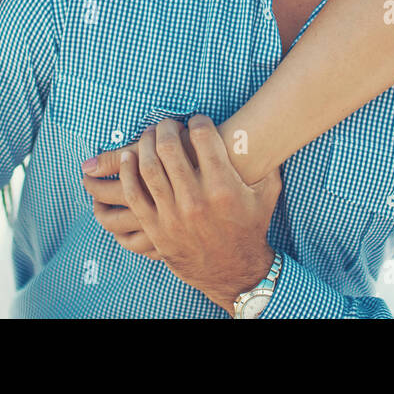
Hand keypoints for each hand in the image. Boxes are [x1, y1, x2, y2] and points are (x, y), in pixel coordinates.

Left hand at [87, 115, 282, 311]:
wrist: (236, 273)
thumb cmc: (251, 228)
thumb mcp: (266, 193)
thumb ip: (265, 161)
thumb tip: (259, 133)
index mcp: (223, 186)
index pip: (201, 136)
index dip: (197, 121)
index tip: (196, 121)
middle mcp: (195, 199)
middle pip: (170, 147)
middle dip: (166, 127)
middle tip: (167, 123)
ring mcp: (173, 215)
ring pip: (149, 167)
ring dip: (145, 144)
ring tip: (149, 135)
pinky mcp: (157, 229)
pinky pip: (134, 194)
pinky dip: (127, 172)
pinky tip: (128, 158)